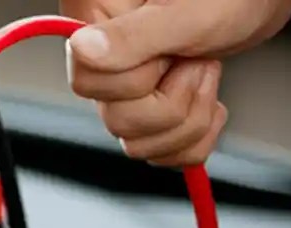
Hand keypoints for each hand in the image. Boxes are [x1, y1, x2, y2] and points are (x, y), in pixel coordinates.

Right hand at [59, 0, 290, 165]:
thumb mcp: (189, 13)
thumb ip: (132, 36)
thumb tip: (81, 49)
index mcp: (96, 22)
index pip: (86, 83)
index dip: (138, 81)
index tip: (171, 54)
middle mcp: (102, 58)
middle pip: (115, 120)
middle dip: (172, 102)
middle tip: (197, 62)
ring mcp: (125, 85)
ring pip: (136, 142)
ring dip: (188, 119)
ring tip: (205, 73)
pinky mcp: (146, 106)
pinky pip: (157, 151)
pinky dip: (192, 139)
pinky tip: (208, 105)